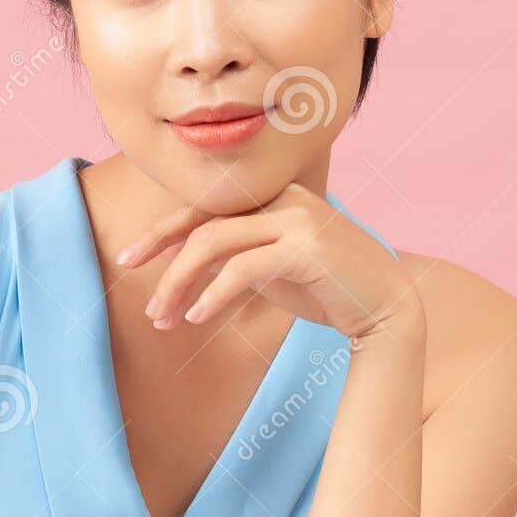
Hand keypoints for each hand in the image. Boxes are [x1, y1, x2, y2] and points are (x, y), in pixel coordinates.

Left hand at [118, 184, 425, 345]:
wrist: (387, 307)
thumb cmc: (328, 288)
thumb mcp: (273, 266)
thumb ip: (236, 253)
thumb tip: (181, 258)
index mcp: (274, 195)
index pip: (204, 209)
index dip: (161, 232)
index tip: (129, 258)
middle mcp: (284, 197)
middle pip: (203, 226)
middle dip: (165, 266)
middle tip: (147, 306)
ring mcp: (297, 218)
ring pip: (215, 245)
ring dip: (181, 285)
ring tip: (165, 320)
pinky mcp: (307, 247)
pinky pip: (243, 268)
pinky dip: (213, 295)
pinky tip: (197, 319)